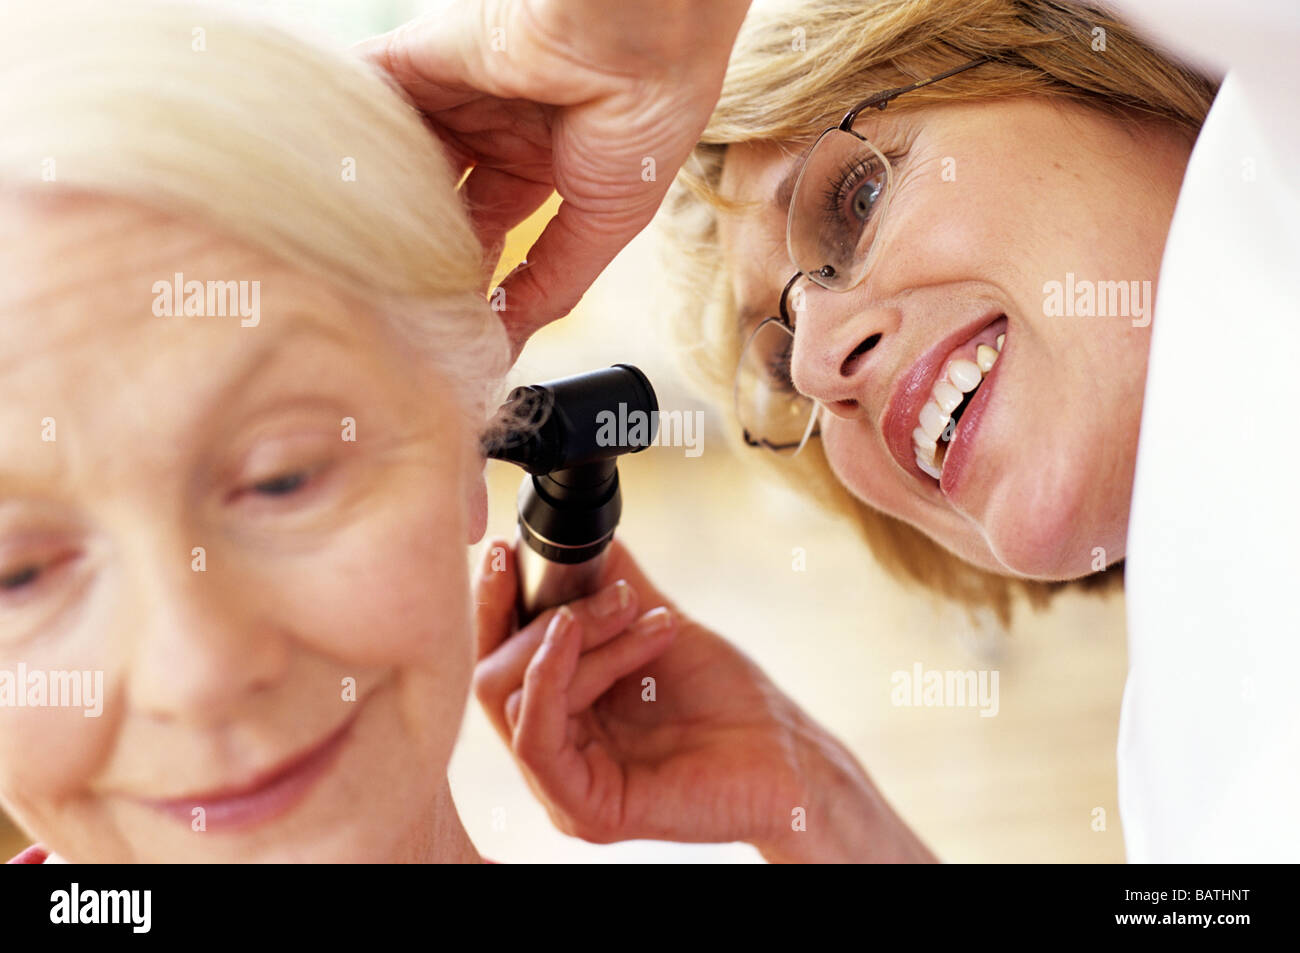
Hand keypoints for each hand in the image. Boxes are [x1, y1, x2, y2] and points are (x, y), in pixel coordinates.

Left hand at [356, 0, 750, 353]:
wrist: (637, 34)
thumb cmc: (645, 121)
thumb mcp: (605, 222)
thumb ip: (552, 285)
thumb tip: (506, 347)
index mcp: (546, 160)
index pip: (490, 226)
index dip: (468, 270)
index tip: (443, 318)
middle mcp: (498, 125)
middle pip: (439, 194)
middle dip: (416, 240)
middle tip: (389, 293)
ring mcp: (458, 89)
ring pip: (401, 152)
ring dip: (380, 197)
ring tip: (352, 252)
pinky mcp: (422, 54)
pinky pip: (367, 92)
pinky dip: (344, 131)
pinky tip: (323, 181)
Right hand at [473, 538, 937, 861]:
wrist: (786, 752)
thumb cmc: (730, 702)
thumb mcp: (657, 627)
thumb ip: (613, 590)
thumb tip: (584, 540)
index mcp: (561, 714)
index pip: (497, 658)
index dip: (493, 604)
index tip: (504, 551)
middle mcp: (552, 751)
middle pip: (496, 673)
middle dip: (550, 616)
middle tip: (617, 597)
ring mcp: (562, 786)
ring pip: (517, 695)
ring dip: (576, 639)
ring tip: (640, 618)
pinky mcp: (584, 807)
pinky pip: (535, 737)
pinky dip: (548, 677)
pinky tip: (572, 638)